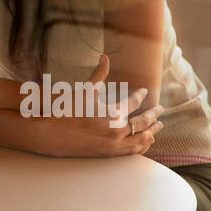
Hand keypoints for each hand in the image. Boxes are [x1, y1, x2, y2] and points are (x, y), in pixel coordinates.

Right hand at [34, 54, 163, 157]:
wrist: (51, 134)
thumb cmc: (66, 110)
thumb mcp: (84, 90)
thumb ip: (98, 74)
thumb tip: (104, 57)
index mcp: (113, 113)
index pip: (133, 102)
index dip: (140, 95)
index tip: (145, 92)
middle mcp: (117, 131)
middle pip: (142, 123)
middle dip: (153, 116)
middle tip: (160, 110)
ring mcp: (114, 145)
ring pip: (140, 140)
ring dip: (151, 133)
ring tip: (157, 128)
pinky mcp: (108, 154)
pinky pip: (131, 151)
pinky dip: (141, 146)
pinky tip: (145, 143)